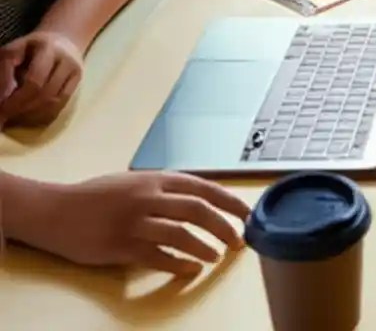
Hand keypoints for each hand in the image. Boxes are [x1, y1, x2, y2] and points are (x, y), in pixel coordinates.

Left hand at [0, 31, 83, 127]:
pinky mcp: (78, 83)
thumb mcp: (14, 50)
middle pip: (46, 94)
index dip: (17, 99)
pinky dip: (43, 116)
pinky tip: (29, 117)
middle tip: (5, 117)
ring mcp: (76, 73)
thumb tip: (2, 99)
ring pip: (55, 103)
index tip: (1, 109)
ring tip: (15, 118)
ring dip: (32, 115)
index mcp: (48, 48)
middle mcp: (67, 61)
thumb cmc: (31, 47)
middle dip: (22, 109)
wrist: (63, 41)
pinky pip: (61, 106)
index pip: (35, 80)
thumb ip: (5, 71)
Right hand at [15, 172, 251, 274]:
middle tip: (238, 241)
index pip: (203, 188)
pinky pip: (158, 257)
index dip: (229, 201)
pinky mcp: (120, 246)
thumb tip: (201, 201)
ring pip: (182, 235)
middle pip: (198, 211)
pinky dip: (179, 264)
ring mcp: (134, 222)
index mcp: (154, 179)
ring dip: (205, 248)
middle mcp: (147, 198)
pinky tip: (191, 269)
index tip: (247, 214)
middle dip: (224, 227)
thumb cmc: (96, 197)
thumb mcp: (133, 182)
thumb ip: (164, 189)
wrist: (54, 210)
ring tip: (216, 257)